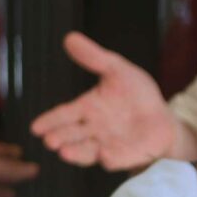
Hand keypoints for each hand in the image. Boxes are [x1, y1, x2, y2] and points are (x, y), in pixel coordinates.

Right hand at [29, 33, 180, 171]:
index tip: (35, 127)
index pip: (63, 114)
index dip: (49, 121)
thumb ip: (94, 58)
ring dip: (76, 152)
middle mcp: (91, 129)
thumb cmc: (136, 96)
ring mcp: (105, 144)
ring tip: (64, 151)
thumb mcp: (117, 70)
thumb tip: (69, 38)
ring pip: (86, 150)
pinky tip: (104, 155)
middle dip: (60, 138)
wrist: (161, 121)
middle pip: (71, 134)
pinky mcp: (123, 156)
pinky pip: (115, 158)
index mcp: (86, 108)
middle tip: (50, 140)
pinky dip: (110, 158)